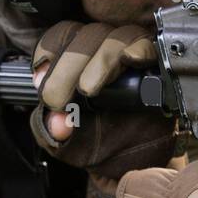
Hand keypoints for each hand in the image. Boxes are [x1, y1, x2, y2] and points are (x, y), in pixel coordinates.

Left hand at [30, 21, 174, 178]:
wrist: (132, 163)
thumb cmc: (98, 144)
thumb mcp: (65, 141)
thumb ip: (53, 130)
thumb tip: (57, 123)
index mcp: (78, 59)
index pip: (62, 34)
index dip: (49, 52)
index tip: (40, 81)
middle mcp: (104, 50)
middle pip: (87, 34)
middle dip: (66, 67)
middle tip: (58, 99)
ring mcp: (131, 55)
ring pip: (115, 37)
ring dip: (100, 61)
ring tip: (89, 89)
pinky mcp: (156, 65)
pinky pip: (148, 46)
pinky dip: (138, 49)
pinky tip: (131, 59)